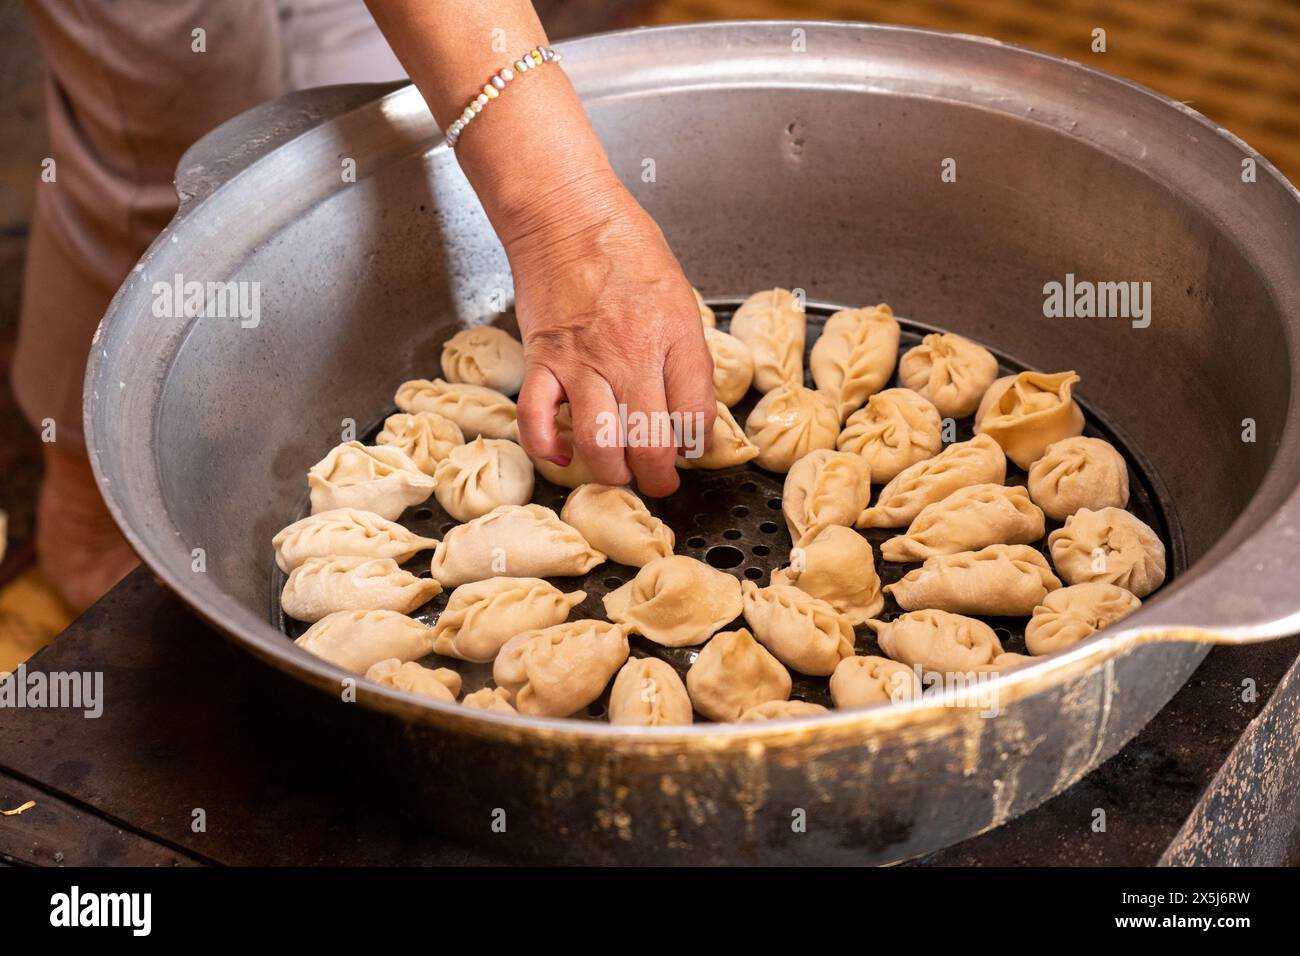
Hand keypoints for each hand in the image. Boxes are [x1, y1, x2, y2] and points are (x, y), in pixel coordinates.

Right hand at [506, 169, 715, 496]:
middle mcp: (631, 355)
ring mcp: (582, 362)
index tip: (691, 448)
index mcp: (675, 336)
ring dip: (610, 473)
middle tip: (658, 482)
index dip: (697, 446)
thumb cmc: (626, 246)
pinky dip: (548, 450)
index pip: (696, 417)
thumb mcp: (680, 295)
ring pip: (599, 445)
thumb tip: (689, 407)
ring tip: (617, 473)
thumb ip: (684, 353)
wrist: (566, 213)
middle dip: (658, 479)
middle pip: (651, 444)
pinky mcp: (542, 360)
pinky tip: (563, 455)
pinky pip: (537, 423)